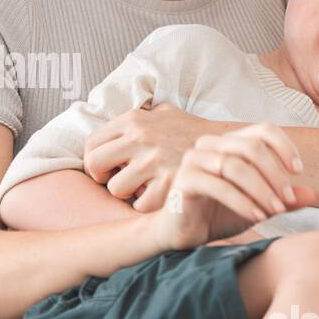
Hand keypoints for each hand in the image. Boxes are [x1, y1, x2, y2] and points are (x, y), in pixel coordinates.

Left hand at [83, 102, 216, 211]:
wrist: (227, 144)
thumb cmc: (190, 131)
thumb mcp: (163, 113)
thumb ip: (138, 116)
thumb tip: (112, 123)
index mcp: (134, 120)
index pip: (91, 143)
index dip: (94, 160)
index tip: (106, 169)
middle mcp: (141, 138)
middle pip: (95, 165)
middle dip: (102, 177)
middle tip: (117, 181)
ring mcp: (155, 161)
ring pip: (116, 188)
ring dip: (128, 193)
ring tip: (143, 187)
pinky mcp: (169, 183)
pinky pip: (141, 205)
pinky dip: (148, 205)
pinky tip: (160, 196)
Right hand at [152, 123, 317, 249]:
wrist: (183, 235)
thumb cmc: (218, 215)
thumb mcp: (258, 206)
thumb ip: (282, 199)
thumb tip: (313, 195)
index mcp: (229, 143)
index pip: (262, 130)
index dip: (284, 146)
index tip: (298, 171)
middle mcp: (210, 145)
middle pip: (250, 147)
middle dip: (274, 174)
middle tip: (288, 199)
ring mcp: (194, 160)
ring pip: (235, 166)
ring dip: (261, 189)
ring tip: (275, 210)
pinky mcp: (184, 179)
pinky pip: (218, 185)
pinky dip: (242, 201)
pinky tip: (257, 216)